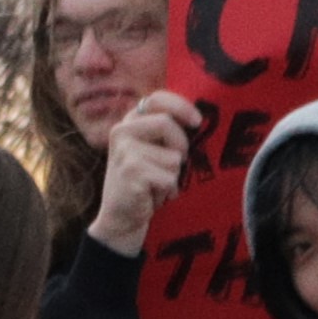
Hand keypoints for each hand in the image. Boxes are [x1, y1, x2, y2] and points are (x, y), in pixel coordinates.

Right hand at [88, 90, 201, 247]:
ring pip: (173, 157)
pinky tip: (152, 196)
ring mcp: (125, 151)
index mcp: (128, 123)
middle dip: (180, 147)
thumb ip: (163, 132)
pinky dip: (169, 191)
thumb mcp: (150, 151)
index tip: (197, 121)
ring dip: (172, 177)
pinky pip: (170, 177)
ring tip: (155, 185)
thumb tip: (197, 118)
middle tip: (172, 166)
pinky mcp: (132, 171)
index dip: (180, 106)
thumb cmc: (143, 184)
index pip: (156, 99)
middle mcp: (121, 132)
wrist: (121, 219)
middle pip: (167, 124)